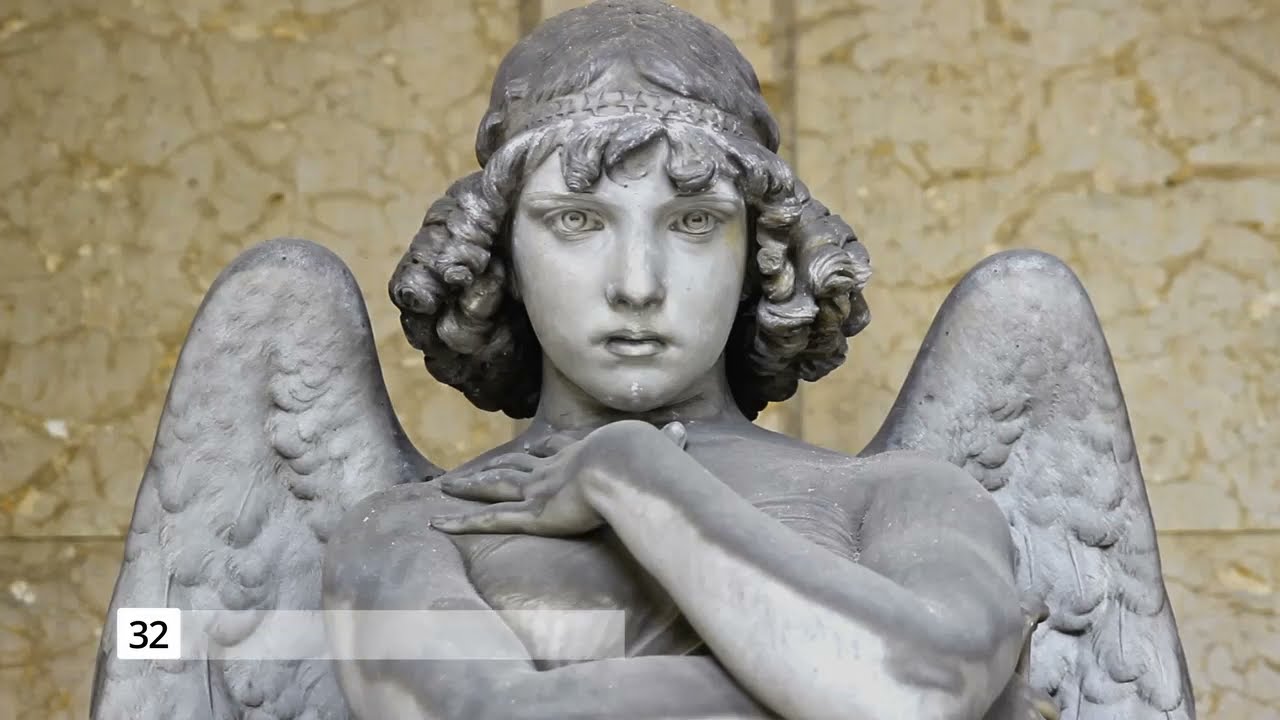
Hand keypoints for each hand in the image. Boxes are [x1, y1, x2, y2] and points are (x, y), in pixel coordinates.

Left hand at [431, 421, 687, 536]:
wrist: (627, 463)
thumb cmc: (647, 459)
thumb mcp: (660, 449)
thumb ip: (670, 443)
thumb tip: (686, 431)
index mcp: (579, 453)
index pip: (552, 449)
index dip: (539, 451)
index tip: (528, 450)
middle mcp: (552, 468)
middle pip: (514, 466)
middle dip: (493, 467)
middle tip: (469, 468)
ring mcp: (537, 490)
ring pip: (493, 487)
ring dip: (468, 486)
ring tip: (444, 485)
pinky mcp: (530, 514)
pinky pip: (488, 520)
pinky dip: (462, 523)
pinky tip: (438, 526)